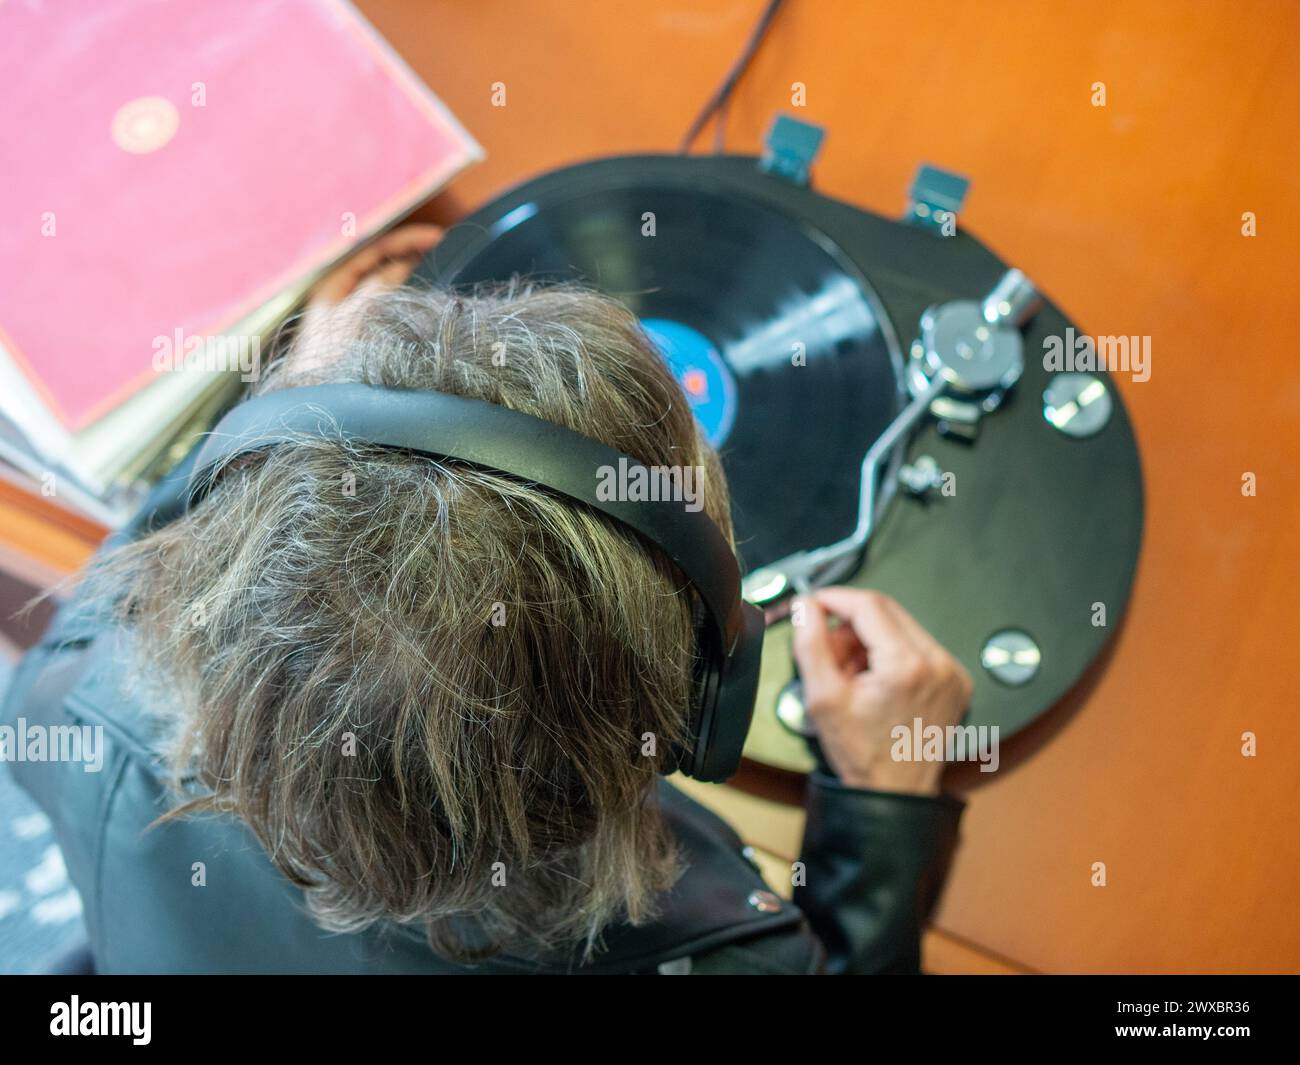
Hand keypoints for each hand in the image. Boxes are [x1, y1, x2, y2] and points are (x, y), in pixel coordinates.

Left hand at [293, 224, 442, 376]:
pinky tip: (427, 303)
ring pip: (387, 288)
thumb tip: (401, 265)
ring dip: (411, 276)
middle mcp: (341, 300)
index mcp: (333, 287)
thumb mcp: (358, 316)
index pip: (372, 250)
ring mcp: (353, 322)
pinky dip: (409, 301)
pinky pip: (391, 311)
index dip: (404, 240)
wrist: (320, 409)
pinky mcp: (366, 343)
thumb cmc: (332, 362)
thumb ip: (379, 286)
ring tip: (440, 269)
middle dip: (410, 253)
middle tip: (445, 247)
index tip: (438, 237)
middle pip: (380, 265)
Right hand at [791, 588, 972, 794]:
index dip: (836, 598)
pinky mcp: (955, 679)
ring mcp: (951, 671)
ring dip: (871, 640)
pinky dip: (891, 653)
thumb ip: (810, 644)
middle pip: (886, 612)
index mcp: (908, 666)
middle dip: (851, 625)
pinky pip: (917, 646)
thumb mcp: (822, 698)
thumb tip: (806, 607)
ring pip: (901, 627)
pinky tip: (876, 682)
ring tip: (854, 676)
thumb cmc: (863, 755)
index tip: (815, 603)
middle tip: (831, 653)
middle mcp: (938, 663)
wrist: (894, 793)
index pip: (869, 605)